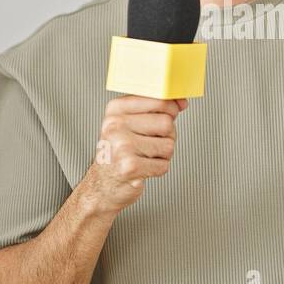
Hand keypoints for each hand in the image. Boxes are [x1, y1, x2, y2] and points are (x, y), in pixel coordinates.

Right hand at [82, 95, 186, 214]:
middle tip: (149, 143)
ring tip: (144, 156)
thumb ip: (155, 108)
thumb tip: (181, 102)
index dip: (171, 108)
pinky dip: (158, 169)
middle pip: (166, 123)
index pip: (158, 99)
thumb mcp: (130, 122)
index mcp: (116, 109)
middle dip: (166, 136)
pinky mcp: (130, 167)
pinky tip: (143, 168)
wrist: (103, 184)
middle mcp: (115, 125)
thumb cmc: (120, 152)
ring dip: (162, 155)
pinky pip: (164, 165)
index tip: (171, 113)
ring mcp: (121, 146)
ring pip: (168, 145)